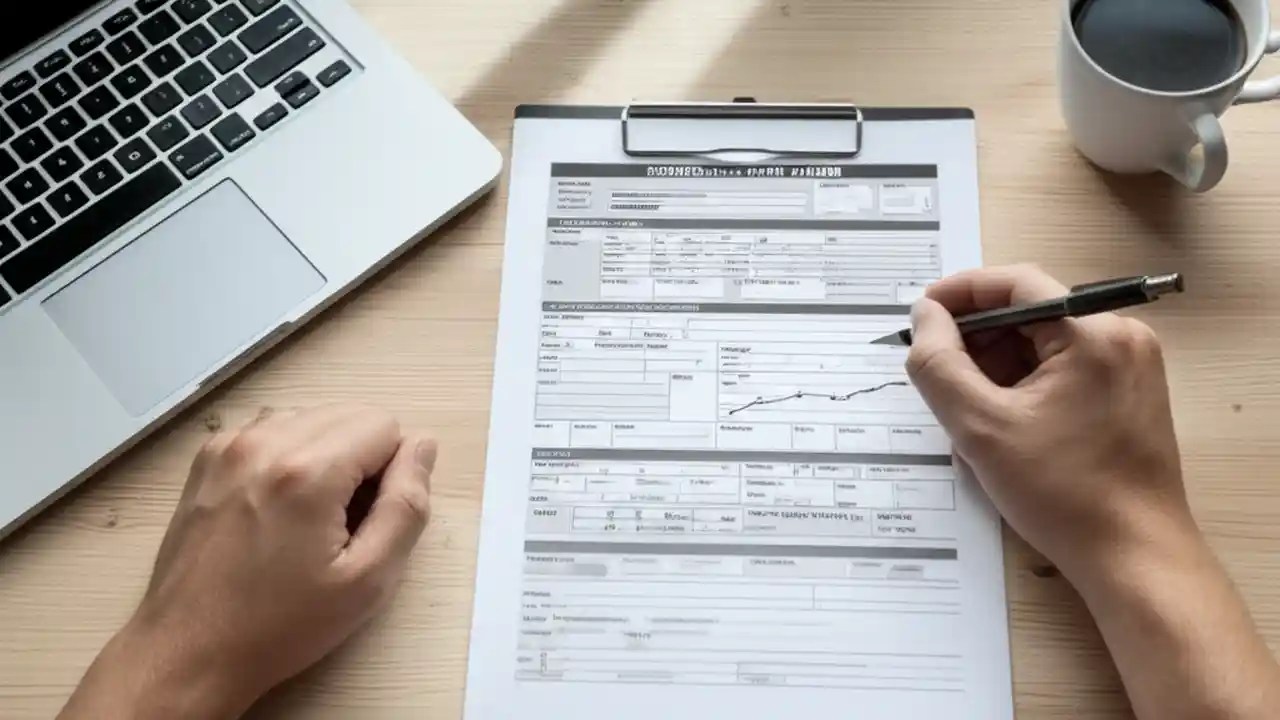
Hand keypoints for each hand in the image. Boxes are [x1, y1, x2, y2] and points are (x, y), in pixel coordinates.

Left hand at [59, 405, 435, 719]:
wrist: (190, 650)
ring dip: (327, 452)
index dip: (393, 471)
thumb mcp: (368, 581)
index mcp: (307, 471)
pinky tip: (279, 505)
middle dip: (363, 458)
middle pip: (349, 413)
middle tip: (344, 522)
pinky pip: (271, 429)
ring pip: (311, 416)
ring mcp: (229, 446)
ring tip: (311, 514)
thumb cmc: (279, 625)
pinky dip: (289, 454)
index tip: (370, 519)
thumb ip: (407, 506)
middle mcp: (264, 442)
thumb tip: (421, 448)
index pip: (385, 424)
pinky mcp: (208, 458)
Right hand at [905, 265, 1193, 582]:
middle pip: (1029, 312)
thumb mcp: (980, 426)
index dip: (960, 293)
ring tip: (968, 411)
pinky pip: (1062, 369)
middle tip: (937, 373)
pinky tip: (1000, 424)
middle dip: (976, 338)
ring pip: (1043, 343)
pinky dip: (1023, 385)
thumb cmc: (1065, 495)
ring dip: (997, 366)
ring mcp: (1129, 366)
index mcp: (1093, 333)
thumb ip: (939, 364)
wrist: (1133, 557)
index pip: (1015, 283)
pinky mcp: (1127, 394)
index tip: (922, 313)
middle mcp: (1120, 337)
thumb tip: (925, 316)